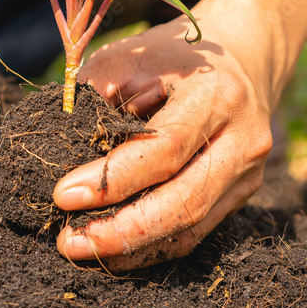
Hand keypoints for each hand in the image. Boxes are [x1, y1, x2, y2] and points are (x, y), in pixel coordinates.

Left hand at [51, 0, 275, 269]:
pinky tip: (112, 252)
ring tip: (80, 249)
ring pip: (191, 227)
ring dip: (132, 247)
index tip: (62, 194)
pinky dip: (151, 247)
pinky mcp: (241, 194)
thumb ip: (96, 93)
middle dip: (121, 230)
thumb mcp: (129, 56)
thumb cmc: (170, 55)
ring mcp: (248, 173)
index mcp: (216, 95)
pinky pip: (195, 232)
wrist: (241, 56)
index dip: (112, 178)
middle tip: (68, 241)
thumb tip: (58, 145)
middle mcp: (242, 140)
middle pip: (183, 201)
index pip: (165, 149)